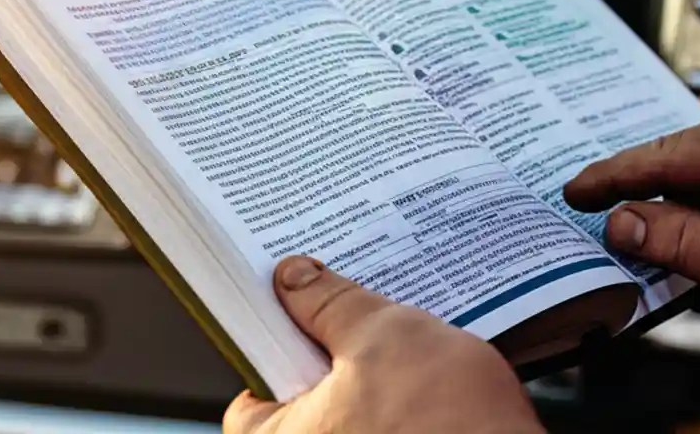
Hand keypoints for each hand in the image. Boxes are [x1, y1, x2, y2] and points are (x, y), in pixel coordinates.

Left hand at [224, 256, 544, 433]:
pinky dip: (400, 407)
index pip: (249, 394)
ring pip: (351, 417)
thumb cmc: (450, 426)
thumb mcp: (384, 336)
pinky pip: (389, 430)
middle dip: (326, 356)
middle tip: (348, 314)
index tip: (289, 307)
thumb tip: (294, 280)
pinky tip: (428, 380)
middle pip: (303, 401)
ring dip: (370, 380)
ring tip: (396, 343)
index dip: (272, 343)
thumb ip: (330, 305)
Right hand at [564, 104, 699, 313]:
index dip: (617, 174)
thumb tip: (620, 222)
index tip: (574, 190)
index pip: (674, 152)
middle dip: (632, 191)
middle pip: (680, 166)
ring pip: (695, 190)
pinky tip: (656, 247)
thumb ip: (683, 240)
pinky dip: (686, 229)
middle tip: (577, 206)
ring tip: (606, 233)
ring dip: (659, 216)